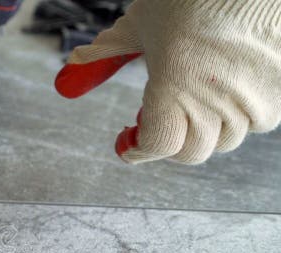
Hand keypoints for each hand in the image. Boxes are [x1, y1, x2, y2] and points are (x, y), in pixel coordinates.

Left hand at [55, 0, 280, 163]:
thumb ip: (105, 55)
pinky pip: (258, 121)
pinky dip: (239, 114)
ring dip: (205, 128)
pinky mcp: (280, 92)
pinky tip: (226, 87)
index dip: (136, 148)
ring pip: (226, 139)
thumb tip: (67, 79)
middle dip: (169, 142)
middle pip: (190, 152)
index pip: (156, 145)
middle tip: (157, 118)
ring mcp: (252, 100)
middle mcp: (215, 102)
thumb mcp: (138, 26)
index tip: (126, 140)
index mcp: (174, 88)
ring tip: (194, 95)